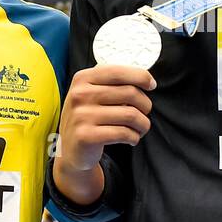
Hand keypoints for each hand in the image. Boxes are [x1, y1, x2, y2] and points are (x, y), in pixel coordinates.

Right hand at [53, 64, 155, 204]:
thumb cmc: (88, 118)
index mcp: (83, 79)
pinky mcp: (86, 136)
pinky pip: (123, 133)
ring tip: (141, 128)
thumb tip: (144, 78)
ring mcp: (81, 116)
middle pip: (130, 93)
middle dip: (145, 105)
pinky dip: (134, 137)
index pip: (119, 72)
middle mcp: (80, 95)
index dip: (141, 77)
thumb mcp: (91, 93)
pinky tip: (132, 138)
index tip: (151, 85)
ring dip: (143, 124)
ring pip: (130, 115)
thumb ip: (111, 82)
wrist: (70, 149)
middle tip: (145, 113)